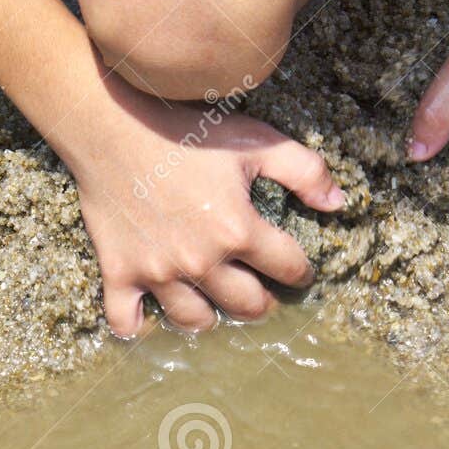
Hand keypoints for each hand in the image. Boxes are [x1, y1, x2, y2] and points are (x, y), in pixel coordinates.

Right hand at [52, 77, 344, 336]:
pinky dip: (141, 326)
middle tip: (262, 289)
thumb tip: (337, 203)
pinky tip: (155, 315)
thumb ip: (304, 170)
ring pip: (195, 321)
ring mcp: (158, 272)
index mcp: (239, 230)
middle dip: (263, 300)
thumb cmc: (186, 129)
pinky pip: (128, 321)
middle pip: (248, 305)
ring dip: (212, 315)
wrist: (111, 122)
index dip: (301, 270)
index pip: (288, 268)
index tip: (298, 269)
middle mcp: (201, 261)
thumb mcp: (255, 139)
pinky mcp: (119, 272)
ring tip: (216, 300)